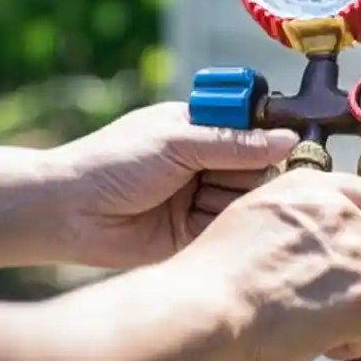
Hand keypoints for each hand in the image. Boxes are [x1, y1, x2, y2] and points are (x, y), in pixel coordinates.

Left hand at [47, 101, 297, 267]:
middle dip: (255, 170)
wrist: (68, 214)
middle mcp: (207, 162)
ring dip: (238, 198)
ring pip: (248, 197)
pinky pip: (229, 226)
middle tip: (247, 174)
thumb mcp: (178, 142)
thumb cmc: (113, 163)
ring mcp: (203, 198)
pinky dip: (229, 224)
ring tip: (209, 199)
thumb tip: (288, 139)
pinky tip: (213, 220)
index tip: (292, 141)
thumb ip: (234, 143)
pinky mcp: (197, 232)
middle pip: (258, 165)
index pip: (254, 127)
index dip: (272, 134)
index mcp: (202, 128)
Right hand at [173, 168, 360, 360]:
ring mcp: (357, 255)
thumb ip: (301, 220)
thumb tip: (328, 246)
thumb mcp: (257, 216)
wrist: (202, 307)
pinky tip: (321, 346)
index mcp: (315, 189)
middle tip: (331, 305)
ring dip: (359, 316)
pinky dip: (356, 345)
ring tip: (315, 328)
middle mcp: (342, 214)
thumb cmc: (216, 274)